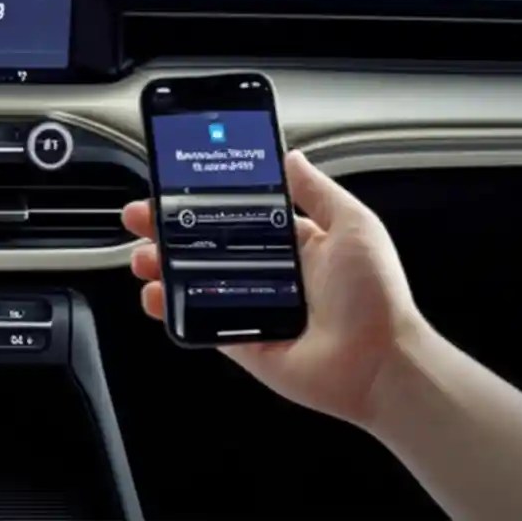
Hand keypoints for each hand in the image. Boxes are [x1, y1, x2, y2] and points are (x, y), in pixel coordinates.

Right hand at [122, 150, 426, 426]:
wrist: (378, 364)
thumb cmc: (376, 297)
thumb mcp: (353, 226)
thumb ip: (317, 191)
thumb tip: (291, 156)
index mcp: (293, 244)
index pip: (235, 214)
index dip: (203, 201)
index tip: (175, 187)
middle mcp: (267, 273)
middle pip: (204, 246)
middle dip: (168, 230)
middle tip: (142, 217)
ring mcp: (249, 307)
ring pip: (192, 282)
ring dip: (161, 266)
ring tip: (144, 256)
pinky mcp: (238, 340)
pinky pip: (196, 322)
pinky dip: (170, 310)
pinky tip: (155, 295)